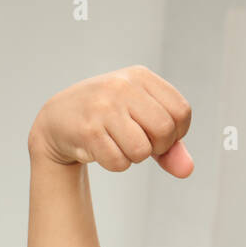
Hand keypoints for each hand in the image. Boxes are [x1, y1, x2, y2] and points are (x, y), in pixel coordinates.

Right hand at [28, 65, 193, 176]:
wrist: (58, 119)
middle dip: (158, 148)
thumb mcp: (143, 122)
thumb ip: (171, 146)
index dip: (176, 133)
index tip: (157, 134)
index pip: (181, 111)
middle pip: (165, 131)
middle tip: (140, 143)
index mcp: (140, 76)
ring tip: (119, 143)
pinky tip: (102, 148)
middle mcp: (122, 86)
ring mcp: (103, 106)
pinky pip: (120, 162)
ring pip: (142, 150)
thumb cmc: (109, 118)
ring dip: (134, 157)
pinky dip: (116, 164)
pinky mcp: (88, 130)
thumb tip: (187, 170)